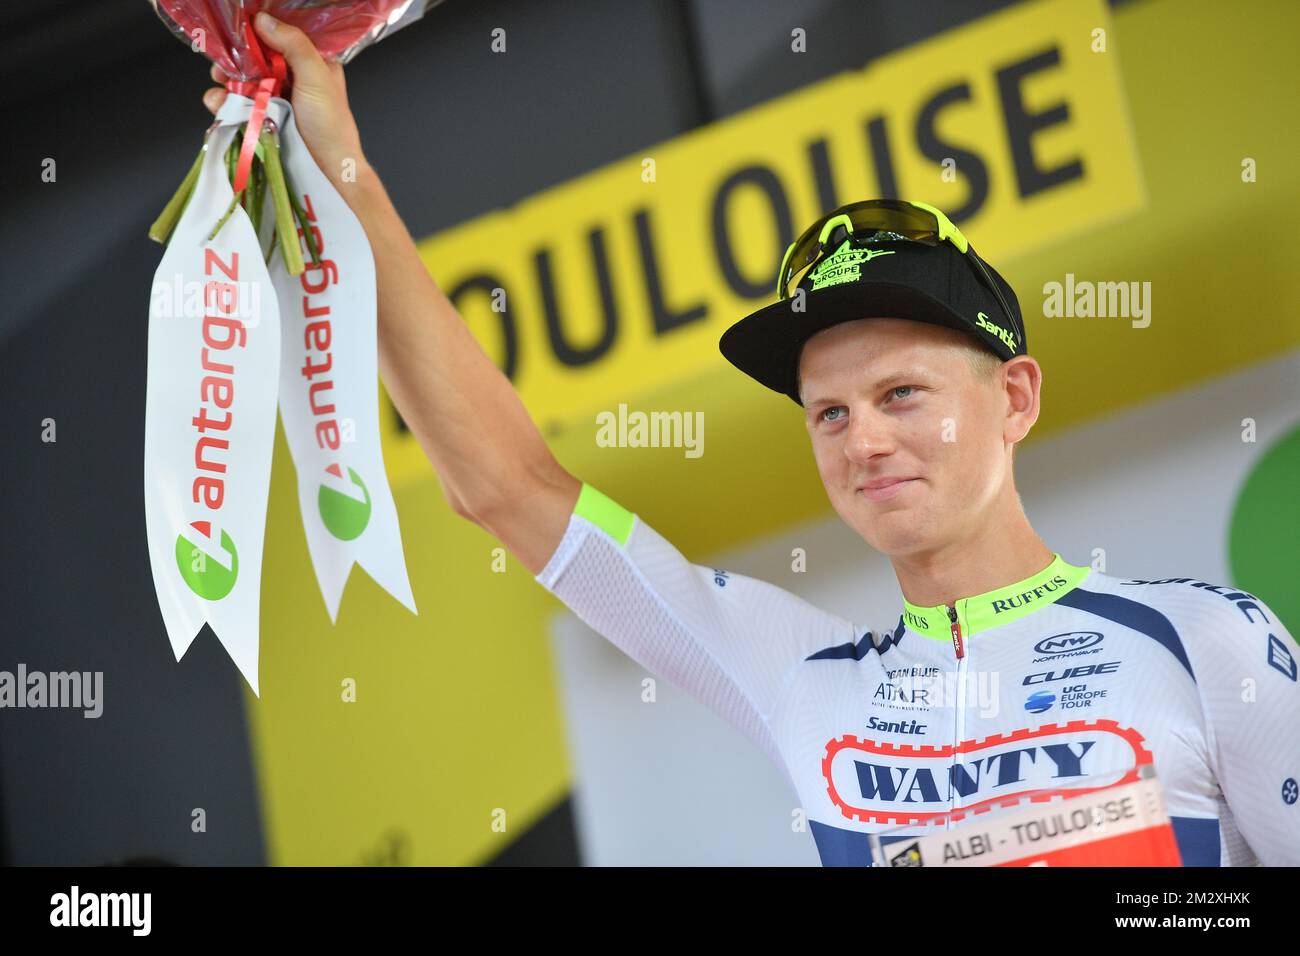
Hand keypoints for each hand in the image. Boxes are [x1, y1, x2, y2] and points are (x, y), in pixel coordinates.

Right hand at [201, 11, 367, 187]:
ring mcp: (276, 98)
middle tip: (222, 66)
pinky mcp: (263, 119)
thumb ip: (294, 45)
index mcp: (311, 62)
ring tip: (220, 87)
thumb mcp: (316, 77)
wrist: (327, 170)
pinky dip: (224, 103)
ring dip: (226, 83)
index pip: (280, 37)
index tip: (238, 31)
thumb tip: (264, 20)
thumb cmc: (331, 126)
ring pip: (242, 81)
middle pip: (255, 58)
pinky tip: (220, 105)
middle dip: (235, 60)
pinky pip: (237, 104)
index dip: (257, 33)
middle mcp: (292, 77)